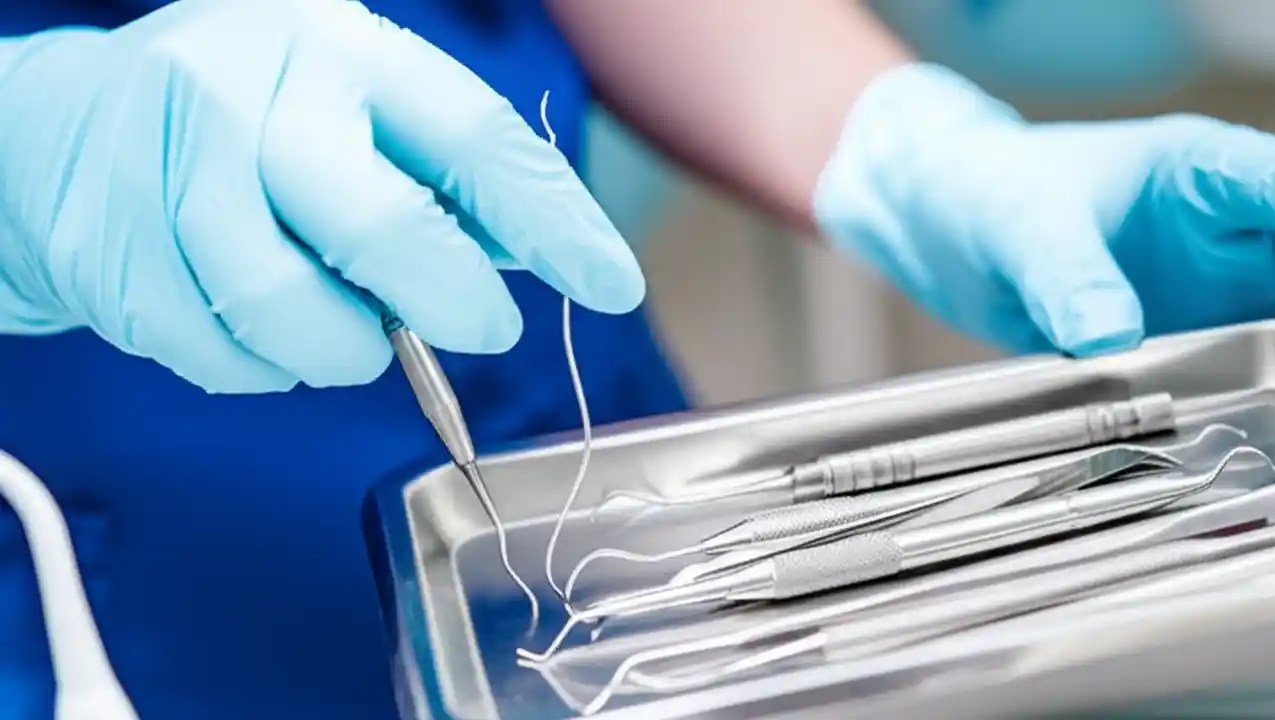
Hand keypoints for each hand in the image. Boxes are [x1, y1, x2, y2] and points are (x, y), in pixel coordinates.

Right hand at [0, 0, 641, 391]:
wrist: (56, 134)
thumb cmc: (243, 127)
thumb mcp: (347, 110)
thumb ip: (437, 176)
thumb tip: (533, 254)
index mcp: (340, 48)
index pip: (476, 139)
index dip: (555, 223)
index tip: (613, 286)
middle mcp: (253, 93)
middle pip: (382, 229)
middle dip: (453, 302)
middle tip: (484, 328)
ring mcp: (172, 171)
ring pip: (297, 315)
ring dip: (346, 350)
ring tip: (345, 326)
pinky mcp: (116, 253)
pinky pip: (228, 359)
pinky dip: (268, 368)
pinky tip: (259, 325)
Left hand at [815, 63, 1274, 355]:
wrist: (938, 221)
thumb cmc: (985, 189)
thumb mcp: (1024, 226)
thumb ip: (1069, 278)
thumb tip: (1110, 338)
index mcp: (1198, 170)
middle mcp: (1221, 230)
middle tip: (1274, 362)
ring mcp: (1207, 288)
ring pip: (1274, 327)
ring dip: (1270, 360)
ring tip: (1260, 395)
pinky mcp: (1179, 339)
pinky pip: (1229, 369)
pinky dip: (1238, 392)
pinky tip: (1239, 417)